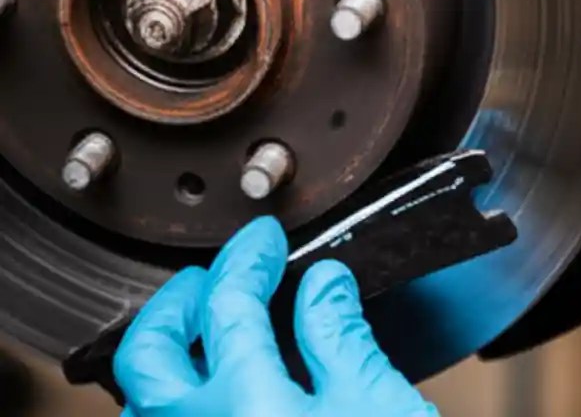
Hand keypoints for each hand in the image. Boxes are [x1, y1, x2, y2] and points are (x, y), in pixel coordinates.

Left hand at [114, 217, 437, 416]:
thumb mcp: (376, 403)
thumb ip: (340, 336)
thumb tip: (325, 285)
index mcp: (242, 403)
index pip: (227, 304)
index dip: (248, 259)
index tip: (265, 241)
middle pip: (148, 351)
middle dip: (176, 301)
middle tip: (211, 276)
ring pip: (144, 401)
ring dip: (168, 353)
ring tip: (207, 333)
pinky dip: (181, 401)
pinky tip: (220, 395)